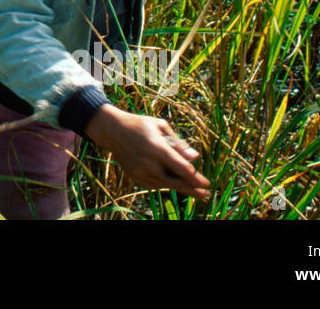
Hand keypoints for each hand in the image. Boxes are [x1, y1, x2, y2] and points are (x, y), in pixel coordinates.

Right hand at [83, 104, 210, 199]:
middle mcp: (149, 163)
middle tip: (205, 194)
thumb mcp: (161, 126)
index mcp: (157, 148)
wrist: (112, 131)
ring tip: (195, 192)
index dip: (196, 178)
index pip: (182, 169)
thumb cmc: (140, 125)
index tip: (207, 184)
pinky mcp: (136, 177)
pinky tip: (174, 181)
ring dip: (180, 188)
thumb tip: (195, 157)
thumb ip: (179, 143)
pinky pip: (156, 184)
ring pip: (166, 185)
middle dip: (193, 190)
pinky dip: (166, 184)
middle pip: (176, 182)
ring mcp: (141, 172)